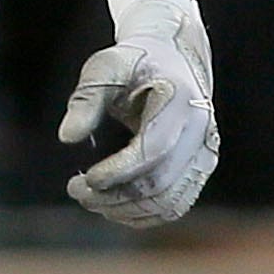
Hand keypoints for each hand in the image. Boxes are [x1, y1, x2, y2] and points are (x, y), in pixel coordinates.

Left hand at [61, 0, 218, 226]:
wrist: (172, 60)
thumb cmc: (134, 62)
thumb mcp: (105, 67)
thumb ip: (86, 100)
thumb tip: (67, 137)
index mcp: (180, 101)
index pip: (153, 149)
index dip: (120, 170)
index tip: (86, 179)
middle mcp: (200, 132)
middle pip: (160, 182)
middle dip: (116, 195)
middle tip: (76, 192)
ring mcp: (205, 154)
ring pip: (170, 201)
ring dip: (128, 210)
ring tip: (90, 201)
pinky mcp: (201, 169)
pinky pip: (176, 204)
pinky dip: (145, 213)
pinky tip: (114, 207)